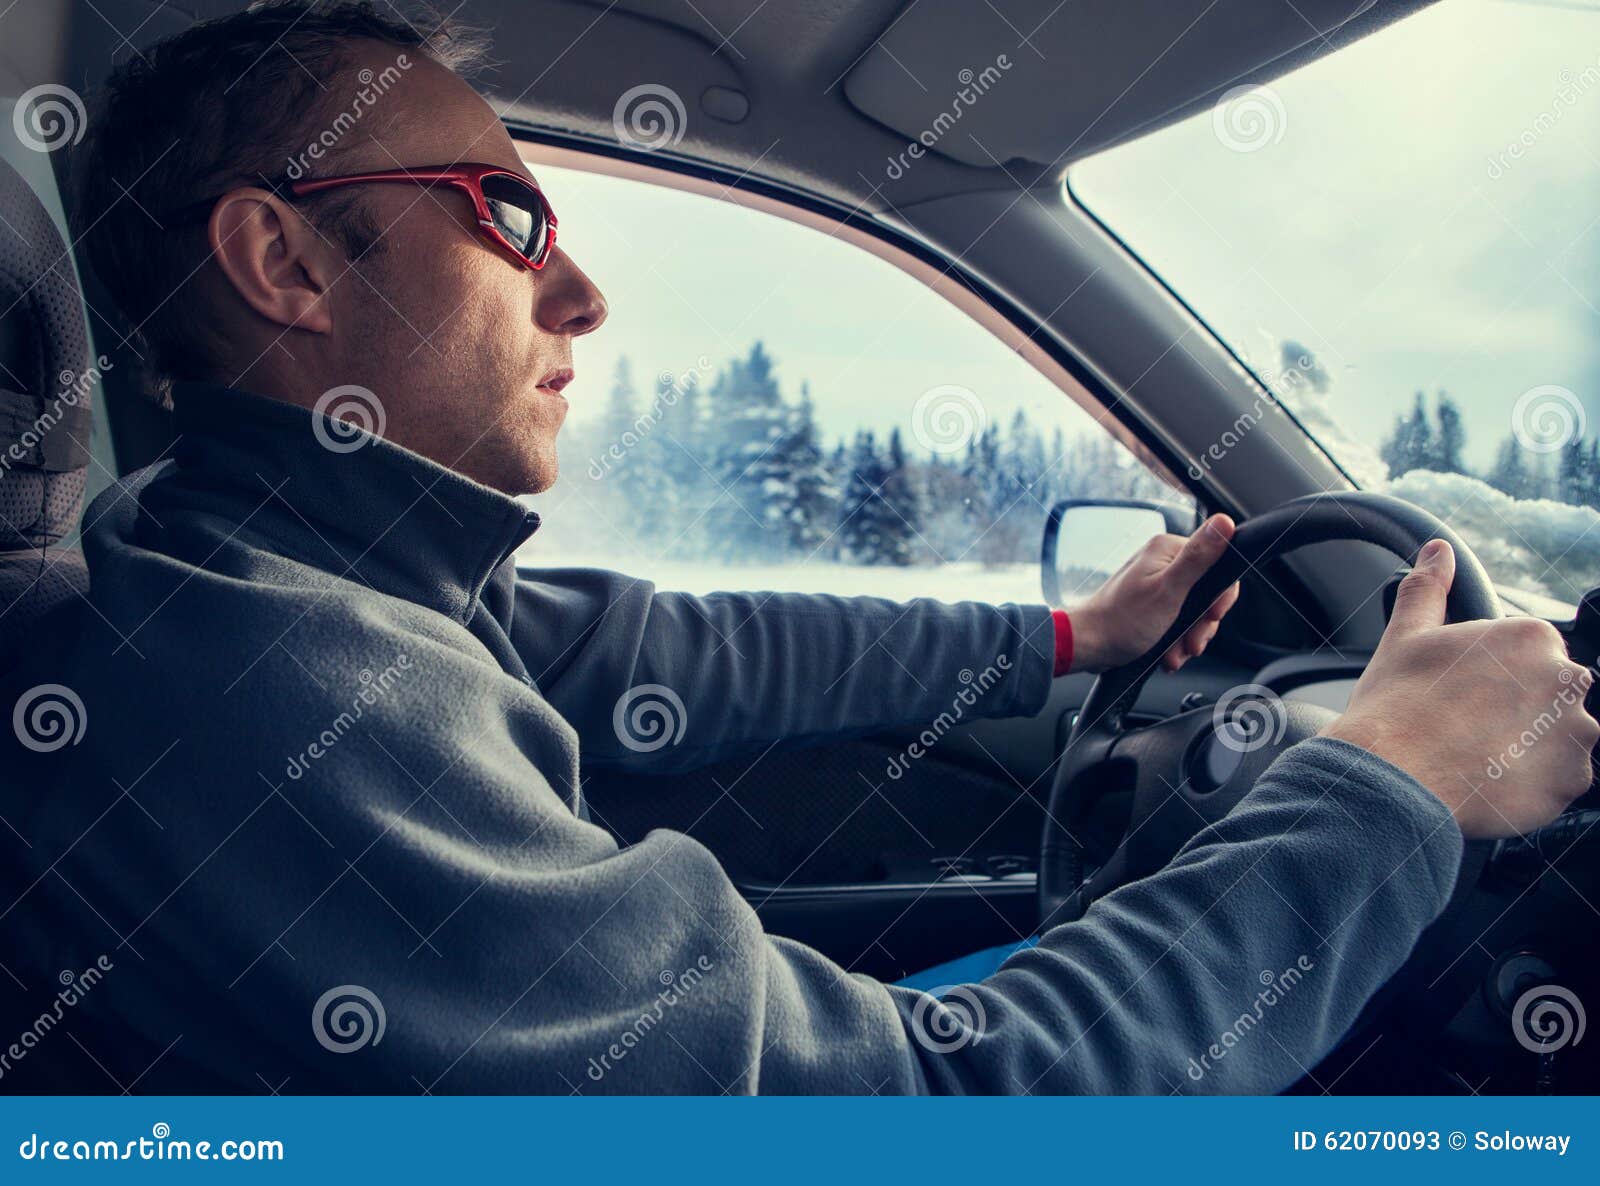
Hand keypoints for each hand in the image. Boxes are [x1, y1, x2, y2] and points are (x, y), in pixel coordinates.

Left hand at [1068, 513, 1240, 673]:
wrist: (1088, 646)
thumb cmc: (1122, 620)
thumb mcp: (1169, 590)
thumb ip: (1199, 557)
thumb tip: (1224, 520)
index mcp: (1168, 549)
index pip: (1218, 564)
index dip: (1220, 597)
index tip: (1211, 616)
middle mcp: (1163, 562)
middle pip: (1207, 592)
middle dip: (1202, 624)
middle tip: (1192, 642)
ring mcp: (1156, 583)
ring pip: (1194, 611)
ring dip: (1189, 637)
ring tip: (1175, 653)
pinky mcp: (1152, 604)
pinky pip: (1178, 621)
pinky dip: (1176, 641)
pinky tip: (1168, 653)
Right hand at [1321, 539, 1598, 837]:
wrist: (1392, 776)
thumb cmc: (1396, 703)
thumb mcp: (1406, 635)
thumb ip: (1429, 589)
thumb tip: (1437, 551)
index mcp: (1533, 638)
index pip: (1527, 654)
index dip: (1491, 676)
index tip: (1461, 694)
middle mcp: (1567, 680)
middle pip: (1547, 695)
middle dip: (1514, 711)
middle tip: (1464, 728)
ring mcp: (1576, 734)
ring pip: (1557, 739)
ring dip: (1527, 748)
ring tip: (1474, 758)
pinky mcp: (1572, 782)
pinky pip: (1558, 781)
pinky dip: (1530, 785)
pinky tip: (1486, 781)